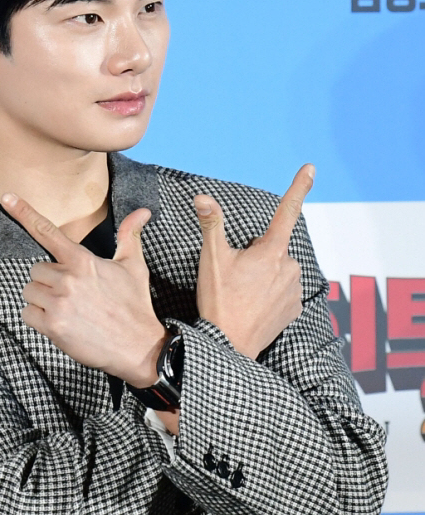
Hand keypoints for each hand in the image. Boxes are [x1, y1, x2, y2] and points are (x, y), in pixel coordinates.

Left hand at [0, 194, 166, 387]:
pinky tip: (61, 323)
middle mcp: (67, 278)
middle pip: (36, 270)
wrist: (138, 347)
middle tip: (74, 294)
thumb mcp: (134, 267)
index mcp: (83, 260)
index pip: (48, 231)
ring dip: (43, 300)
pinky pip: (27, 314)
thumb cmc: (134, 305)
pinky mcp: (52, 325)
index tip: (6, 196)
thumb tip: (143, 211)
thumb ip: (129, 236)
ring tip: (69, 309)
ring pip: (30, 291)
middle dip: (50, 281)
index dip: (24, 212)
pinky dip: (39, 319)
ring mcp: (58, 302)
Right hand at [193, 164, 314, 359]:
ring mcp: (294, 290)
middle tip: (234, 276)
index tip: (311, 169)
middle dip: (257, 256)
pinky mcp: (295, 309)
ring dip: (264, 276)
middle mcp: (289, 267)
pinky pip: (284, 292)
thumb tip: (203, 197)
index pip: (287, 211)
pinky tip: (253, 306)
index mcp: (271, 251)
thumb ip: (211, 224)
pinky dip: (270, 294)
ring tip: (241, 294)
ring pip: (279, 270)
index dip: (299, 187)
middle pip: (273, 248)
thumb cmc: (219, 301)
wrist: (228, 345)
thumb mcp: (211, 259)